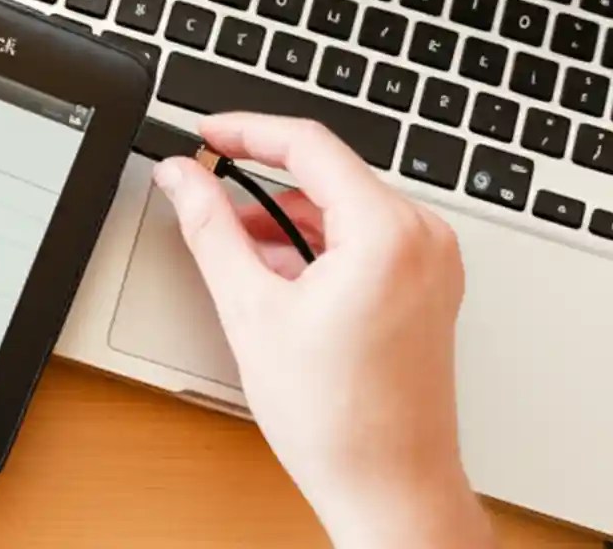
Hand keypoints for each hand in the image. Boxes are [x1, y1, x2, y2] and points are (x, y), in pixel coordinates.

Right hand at [152, 113, 493, 548]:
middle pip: (328, 174)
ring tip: (240, 257)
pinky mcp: (428, 285)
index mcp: (387, 232)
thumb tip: (183, 177)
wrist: (388, 486)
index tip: (205, 133)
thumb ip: (210, 228)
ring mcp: (432, 262)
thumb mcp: (250, 309)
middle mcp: (423, 237)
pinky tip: (279, 279)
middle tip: (207, 199)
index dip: (245, 130)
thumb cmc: (336, 418)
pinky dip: (317, 245)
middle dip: (261, 185)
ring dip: (287, 219)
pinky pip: (366, 238)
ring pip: (345, 207)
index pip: (308, 144)